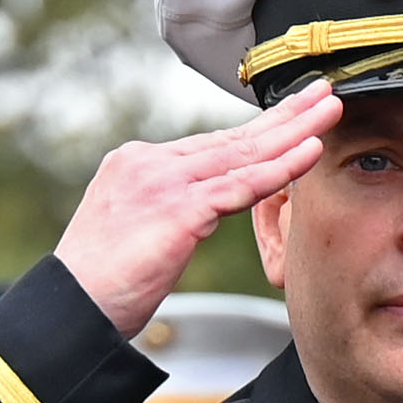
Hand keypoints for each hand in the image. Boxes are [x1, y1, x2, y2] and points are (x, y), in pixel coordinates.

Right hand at [49, 85, 337, 337]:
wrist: (72, 310)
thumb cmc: (100, 288)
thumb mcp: (134, 235)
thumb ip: (168, 213)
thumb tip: (194, 216)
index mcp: (138, 165)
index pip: (209, 145)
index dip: (256, 132)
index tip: (292, 115)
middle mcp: (150, 163)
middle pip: (231, 137)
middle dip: (283, 114)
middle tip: (323, 91)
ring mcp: (163, 182)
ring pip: (242, 152)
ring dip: (294, 129)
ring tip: (331, 108)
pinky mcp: (177, 209)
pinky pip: (242, 184)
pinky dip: (281, 167)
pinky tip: (311, 150)